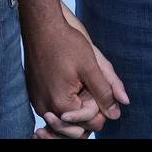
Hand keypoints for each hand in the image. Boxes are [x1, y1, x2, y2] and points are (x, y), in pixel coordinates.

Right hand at [32, 0, 128, 138]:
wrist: (41, 26)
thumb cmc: (66, 43)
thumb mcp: (91, 66)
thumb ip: (105, 91)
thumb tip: (117, 113)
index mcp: (62, 105)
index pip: (92, 124)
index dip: (101, 108)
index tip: (96, 86)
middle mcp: (47, 108)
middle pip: (77, 125)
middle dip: (88, 109)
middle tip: (88, 84)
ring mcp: (38, 102)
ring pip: (65, 118)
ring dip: (76, 106)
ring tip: (80, 83)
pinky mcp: (35, 95)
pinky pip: (53, 109)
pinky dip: (63, 103)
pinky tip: (69, 85)